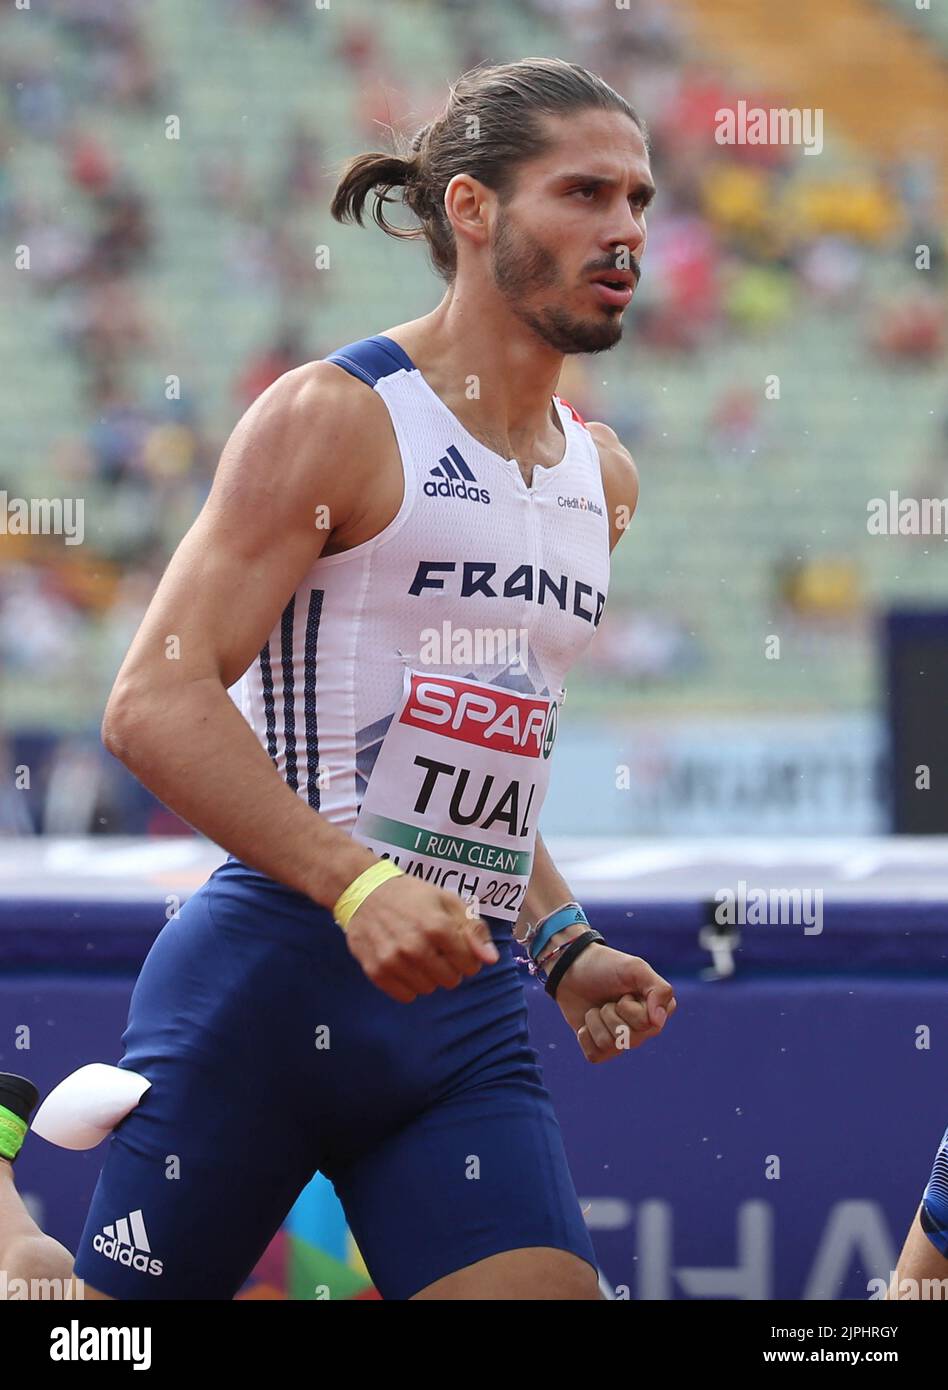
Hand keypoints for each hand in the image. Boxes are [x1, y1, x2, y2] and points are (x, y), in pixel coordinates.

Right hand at [344, 874, 497, 1002]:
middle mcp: (416, 947)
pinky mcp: (376, 972)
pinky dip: (409, 985)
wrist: (366, 891)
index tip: (456, 946)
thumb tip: (491, 960)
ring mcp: (394, 961)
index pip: (470, 965)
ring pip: (428, 989)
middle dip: (449, 967)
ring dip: (428, 976)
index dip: (467, 957)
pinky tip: (404, 964)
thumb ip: (474, 929)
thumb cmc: (412, 896)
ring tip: (418, 955)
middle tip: (436, 950)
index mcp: (438, 927)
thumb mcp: (448, 901)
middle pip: (450, 981)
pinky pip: (406, 996)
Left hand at [552, 943, 676, 1062]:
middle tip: (609, 999)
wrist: (573, 969)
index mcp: (658, 1011)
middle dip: (609, 1012)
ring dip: (595, 1021)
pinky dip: (585, 1035)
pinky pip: (594, 1055)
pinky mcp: (601, 1049)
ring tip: (597, 1008)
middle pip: (627, 1037)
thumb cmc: (607, 966)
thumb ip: (658, 990)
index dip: (627, 1006)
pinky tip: (586, 1022)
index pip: (645, 1023)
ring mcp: (622, 1040)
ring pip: (609, 1045)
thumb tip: (658, 1023)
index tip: (625, 991)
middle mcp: (644, 1030)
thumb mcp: (635, 968)